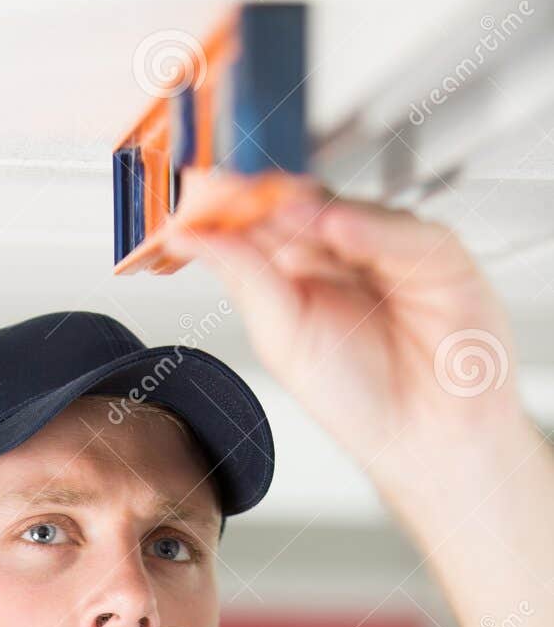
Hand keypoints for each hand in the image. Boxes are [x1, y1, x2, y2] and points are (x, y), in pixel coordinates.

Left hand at [164, 186, 522, 485]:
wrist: (423, 437)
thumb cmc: (361, 397)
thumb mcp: (282, 337)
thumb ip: (244, 278)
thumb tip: (188, 236)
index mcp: (302, 269)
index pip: (262, 222)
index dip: (233, 208)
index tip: (200, 194)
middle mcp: (345, 251)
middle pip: (303, 206)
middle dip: (269, 200)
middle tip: (237, 189)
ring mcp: (390, 247)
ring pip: (351, 211)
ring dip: (313, 212)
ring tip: (281, 213)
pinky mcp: (438, 256)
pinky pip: (402, 233)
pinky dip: (370, 230)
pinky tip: (338, 229)